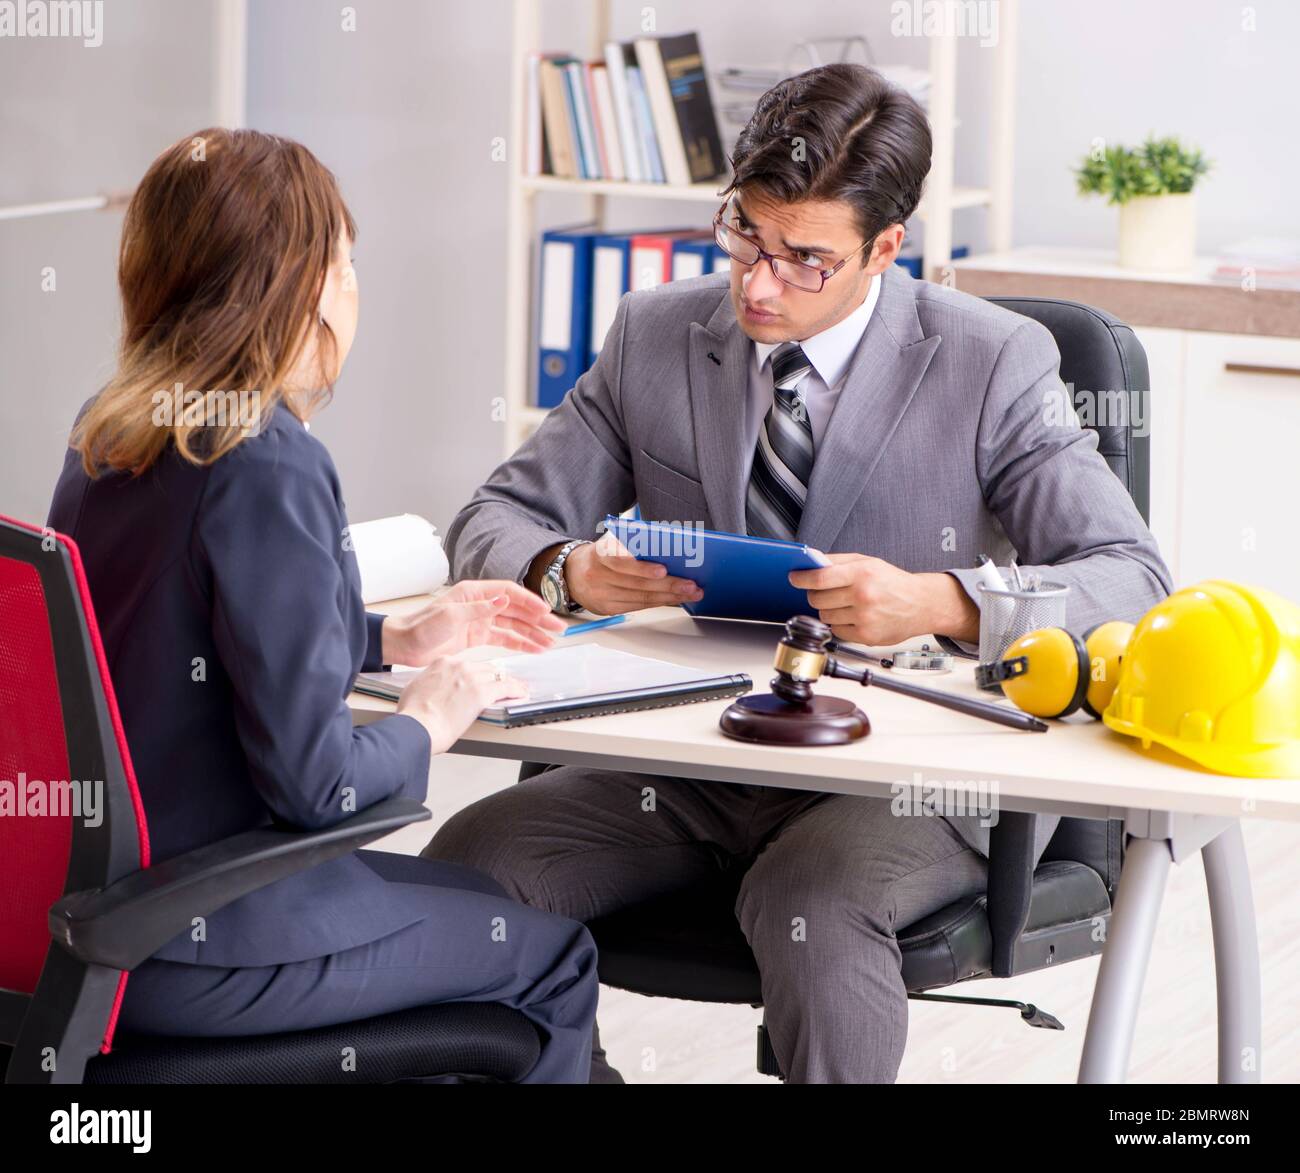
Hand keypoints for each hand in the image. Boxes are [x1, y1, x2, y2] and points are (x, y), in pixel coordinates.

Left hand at [383, 580, 564, 665]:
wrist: (404, 645)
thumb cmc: (421, 627)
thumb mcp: (450, 615)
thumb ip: (479, 608)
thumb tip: (504, 599)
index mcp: (474, 593)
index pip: (509, 593)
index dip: (529, 601)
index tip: (545, 611)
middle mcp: (480, 605)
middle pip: (516, 609)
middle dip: (537, 619)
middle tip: (557, 629)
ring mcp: (480, 621)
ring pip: (513, 625)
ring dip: (532, 633)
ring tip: (550, 643)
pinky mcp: (477, 637)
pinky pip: (504, 638)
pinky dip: (519, 643)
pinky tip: (533, 648)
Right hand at [396, 654, 529, 754]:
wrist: (417, 726)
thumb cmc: (413, 715)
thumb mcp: (415, 688)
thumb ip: (429, 683)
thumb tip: (432, 687)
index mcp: (442, 663)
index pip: (467, 664)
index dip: (476, 674)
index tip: (480, 679)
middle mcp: (459, 666)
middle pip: (484, 668)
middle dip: (493, 678)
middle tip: (500, 685)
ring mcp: (472, 678)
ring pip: (497, 676)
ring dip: (508, 683)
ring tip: (516, 689)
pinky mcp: (483, 692)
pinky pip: (507, 687)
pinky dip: (516, 690)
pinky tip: (522, 694)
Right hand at [564, 531, 703, 614]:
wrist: (571, 574)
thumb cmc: (601, 554)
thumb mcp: (610, 543)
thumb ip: (632, 544)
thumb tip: (668, 551)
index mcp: (599, 554)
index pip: (620, 561)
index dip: (642, 567)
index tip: (663, 569)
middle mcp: (597, 576)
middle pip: (637, 583)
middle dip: (668, 585)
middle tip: (691, 585)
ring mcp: (601, 595)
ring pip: (640, 598)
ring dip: (669, 596)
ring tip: (690, 593)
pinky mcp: (606, 609)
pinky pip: (636, 607)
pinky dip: (658, 602)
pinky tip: (674, 599)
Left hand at [788, 553, 977, 645]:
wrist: (921, 604)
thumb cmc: (893, 582)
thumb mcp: (868, 562)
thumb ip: (837, 561)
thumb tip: (810, 561)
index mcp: (862, 574)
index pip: (820, 578)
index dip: (801, 578)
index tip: (794, 578)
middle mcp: (863, 596)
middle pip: (817, 599)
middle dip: (816, 595)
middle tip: (825, 592)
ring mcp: (864, 618)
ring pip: (824, 616)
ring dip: (829, 610)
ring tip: (846, 604)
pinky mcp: (866, 636)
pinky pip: (836, 631)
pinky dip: (840, 624)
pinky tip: (854, 616)